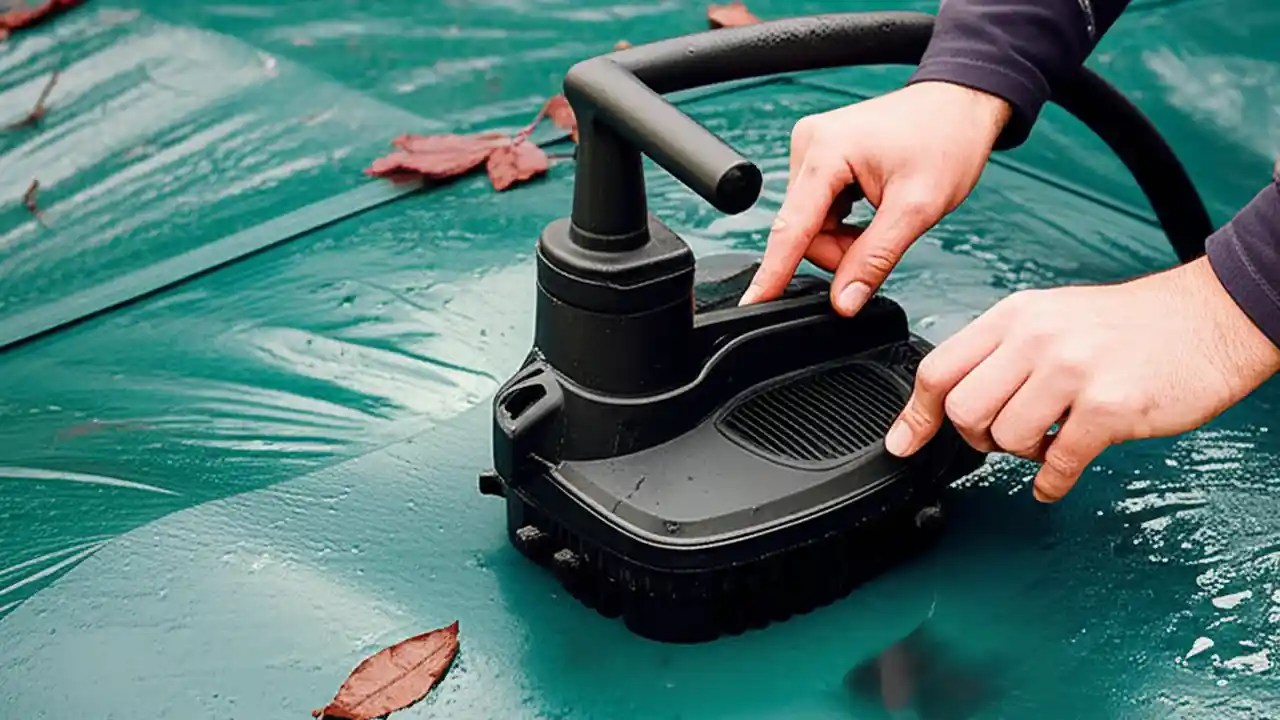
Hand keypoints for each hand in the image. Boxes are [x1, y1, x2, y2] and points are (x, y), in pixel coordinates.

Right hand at [739, 81, 1011, 314]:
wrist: (960, 102)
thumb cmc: (946, 140)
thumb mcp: (917, 209)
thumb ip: (875, 259)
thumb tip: (844, 300)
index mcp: (826, 152)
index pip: (792, 228)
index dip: (773, 273)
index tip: (753, 303)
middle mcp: (809, 144)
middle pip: (804, 230)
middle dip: (840, 250)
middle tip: (884, 237)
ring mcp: (811, 147)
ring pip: (811, 224)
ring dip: (843, 236)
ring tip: (883, 216)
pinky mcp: (819, 154)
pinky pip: (819, 208)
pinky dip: (843, 221)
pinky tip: (872, 206)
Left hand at [886, 257, 1279, 501]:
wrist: (1210, 317)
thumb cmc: (1128, 325)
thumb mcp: (1050, 317)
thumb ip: (999, 354)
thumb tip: (946, 399)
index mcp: (1014, 316)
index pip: (939, 369)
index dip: (915, 414)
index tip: (904, 442)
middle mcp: (1036, 339)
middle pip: (963, 411)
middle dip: (977, 438)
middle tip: (1005, 437)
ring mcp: (1073, 372)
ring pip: (1006, 438)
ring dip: (1022, 455)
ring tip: (1049, 441)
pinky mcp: (1110, 407)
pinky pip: (1058, 463)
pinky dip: (1051, 482)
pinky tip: (1055, 478)